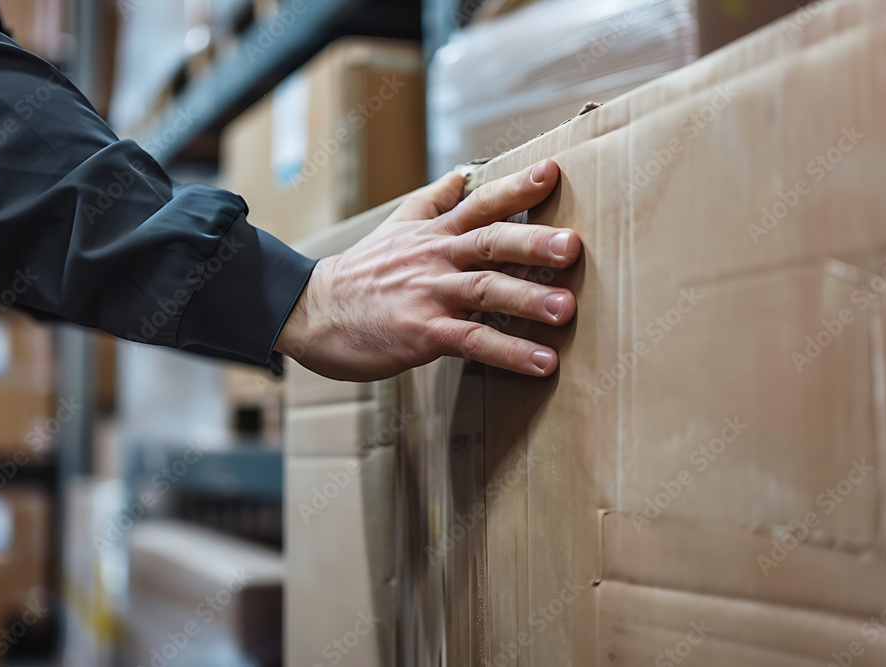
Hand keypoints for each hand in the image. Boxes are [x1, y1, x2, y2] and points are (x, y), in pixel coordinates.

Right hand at [275, 158, 580, 380]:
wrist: (312, 312)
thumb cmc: (360, 273)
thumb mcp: (395, 227)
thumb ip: (433, 202)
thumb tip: (463, 174)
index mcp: (433, 233)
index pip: (479, 202)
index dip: (516, 187)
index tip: (553, 172)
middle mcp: (434, 258)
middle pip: (489, 243)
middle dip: (532, 243)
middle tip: (573, 246)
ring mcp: (428, 295)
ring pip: (483, 291)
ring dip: (527, 299)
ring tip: (567, 309)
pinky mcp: (421, 333)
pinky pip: (472, 340)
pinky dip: (508, 352)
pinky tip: (542, 361)